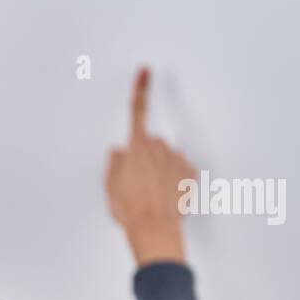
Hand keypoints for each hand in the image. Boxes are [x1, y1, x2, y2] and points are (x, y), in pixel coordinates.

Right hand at [104, 67, 194, 267]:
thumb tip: (118, 153)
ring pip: (166, 158)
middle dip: (145, 156)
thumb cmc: (129, 208)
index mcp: (137, 147)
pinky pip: (179, 171)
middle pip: (151, 143)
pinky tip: (164, 196)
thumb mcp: (110, 185)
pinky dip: (173, 180)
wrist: (154, 229)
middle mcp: (159, 148)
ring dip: (159, 170)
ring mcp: (177, 160)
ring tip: (151, 194)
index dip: (140, 89)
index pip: (137, 111)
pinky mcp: (189, 174)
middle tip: (136, 182)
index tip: (145, 70)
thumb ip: (114, 163)